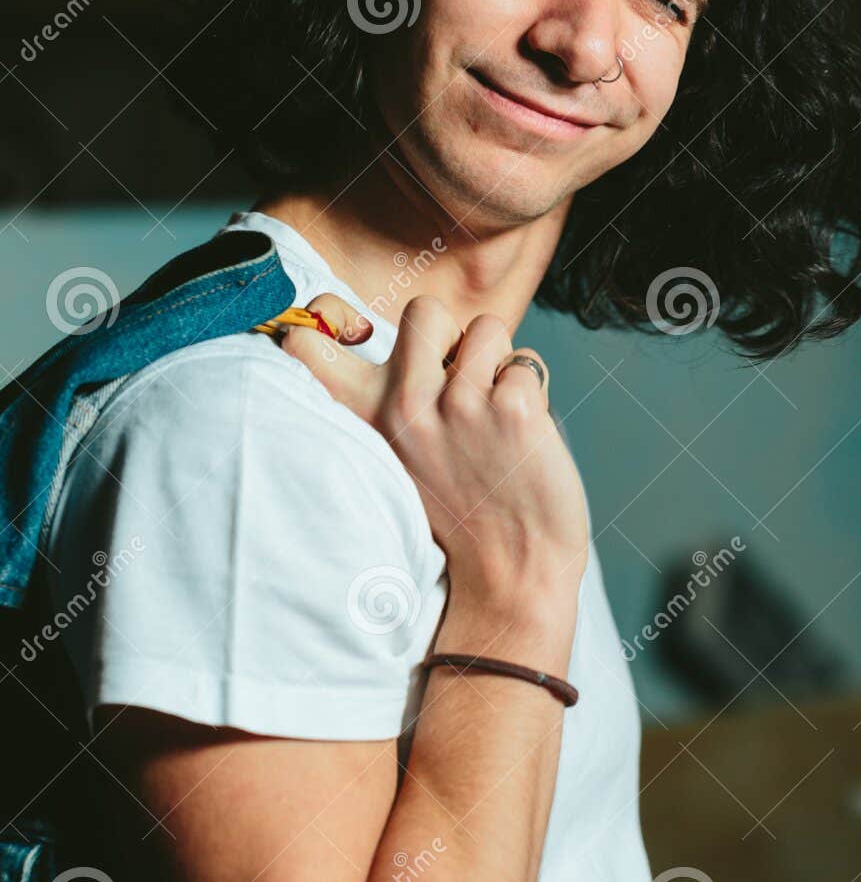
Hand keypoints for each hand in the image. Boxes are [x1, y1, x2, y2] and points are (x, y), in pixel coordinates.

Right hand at [281, 293, 588, 603]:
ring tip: (494, 417)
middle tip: (461, 389)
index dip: (324, 321)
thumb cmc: (460, 511)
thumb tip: (401, 337)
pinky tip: (521, 438)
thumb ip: (387, 403)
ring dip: (498, 364)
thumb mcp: (399, 458)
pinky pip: (527, 364)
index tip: (347, 336)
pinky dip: (533, 393)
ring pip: (486, 330)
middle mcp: (405, 404)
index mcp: (368, 416)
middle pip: (424, 310)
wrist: (513, 572)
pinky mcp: (513, 409)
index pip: (307, 346)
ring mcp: (460, 404)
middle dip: (452, 337)